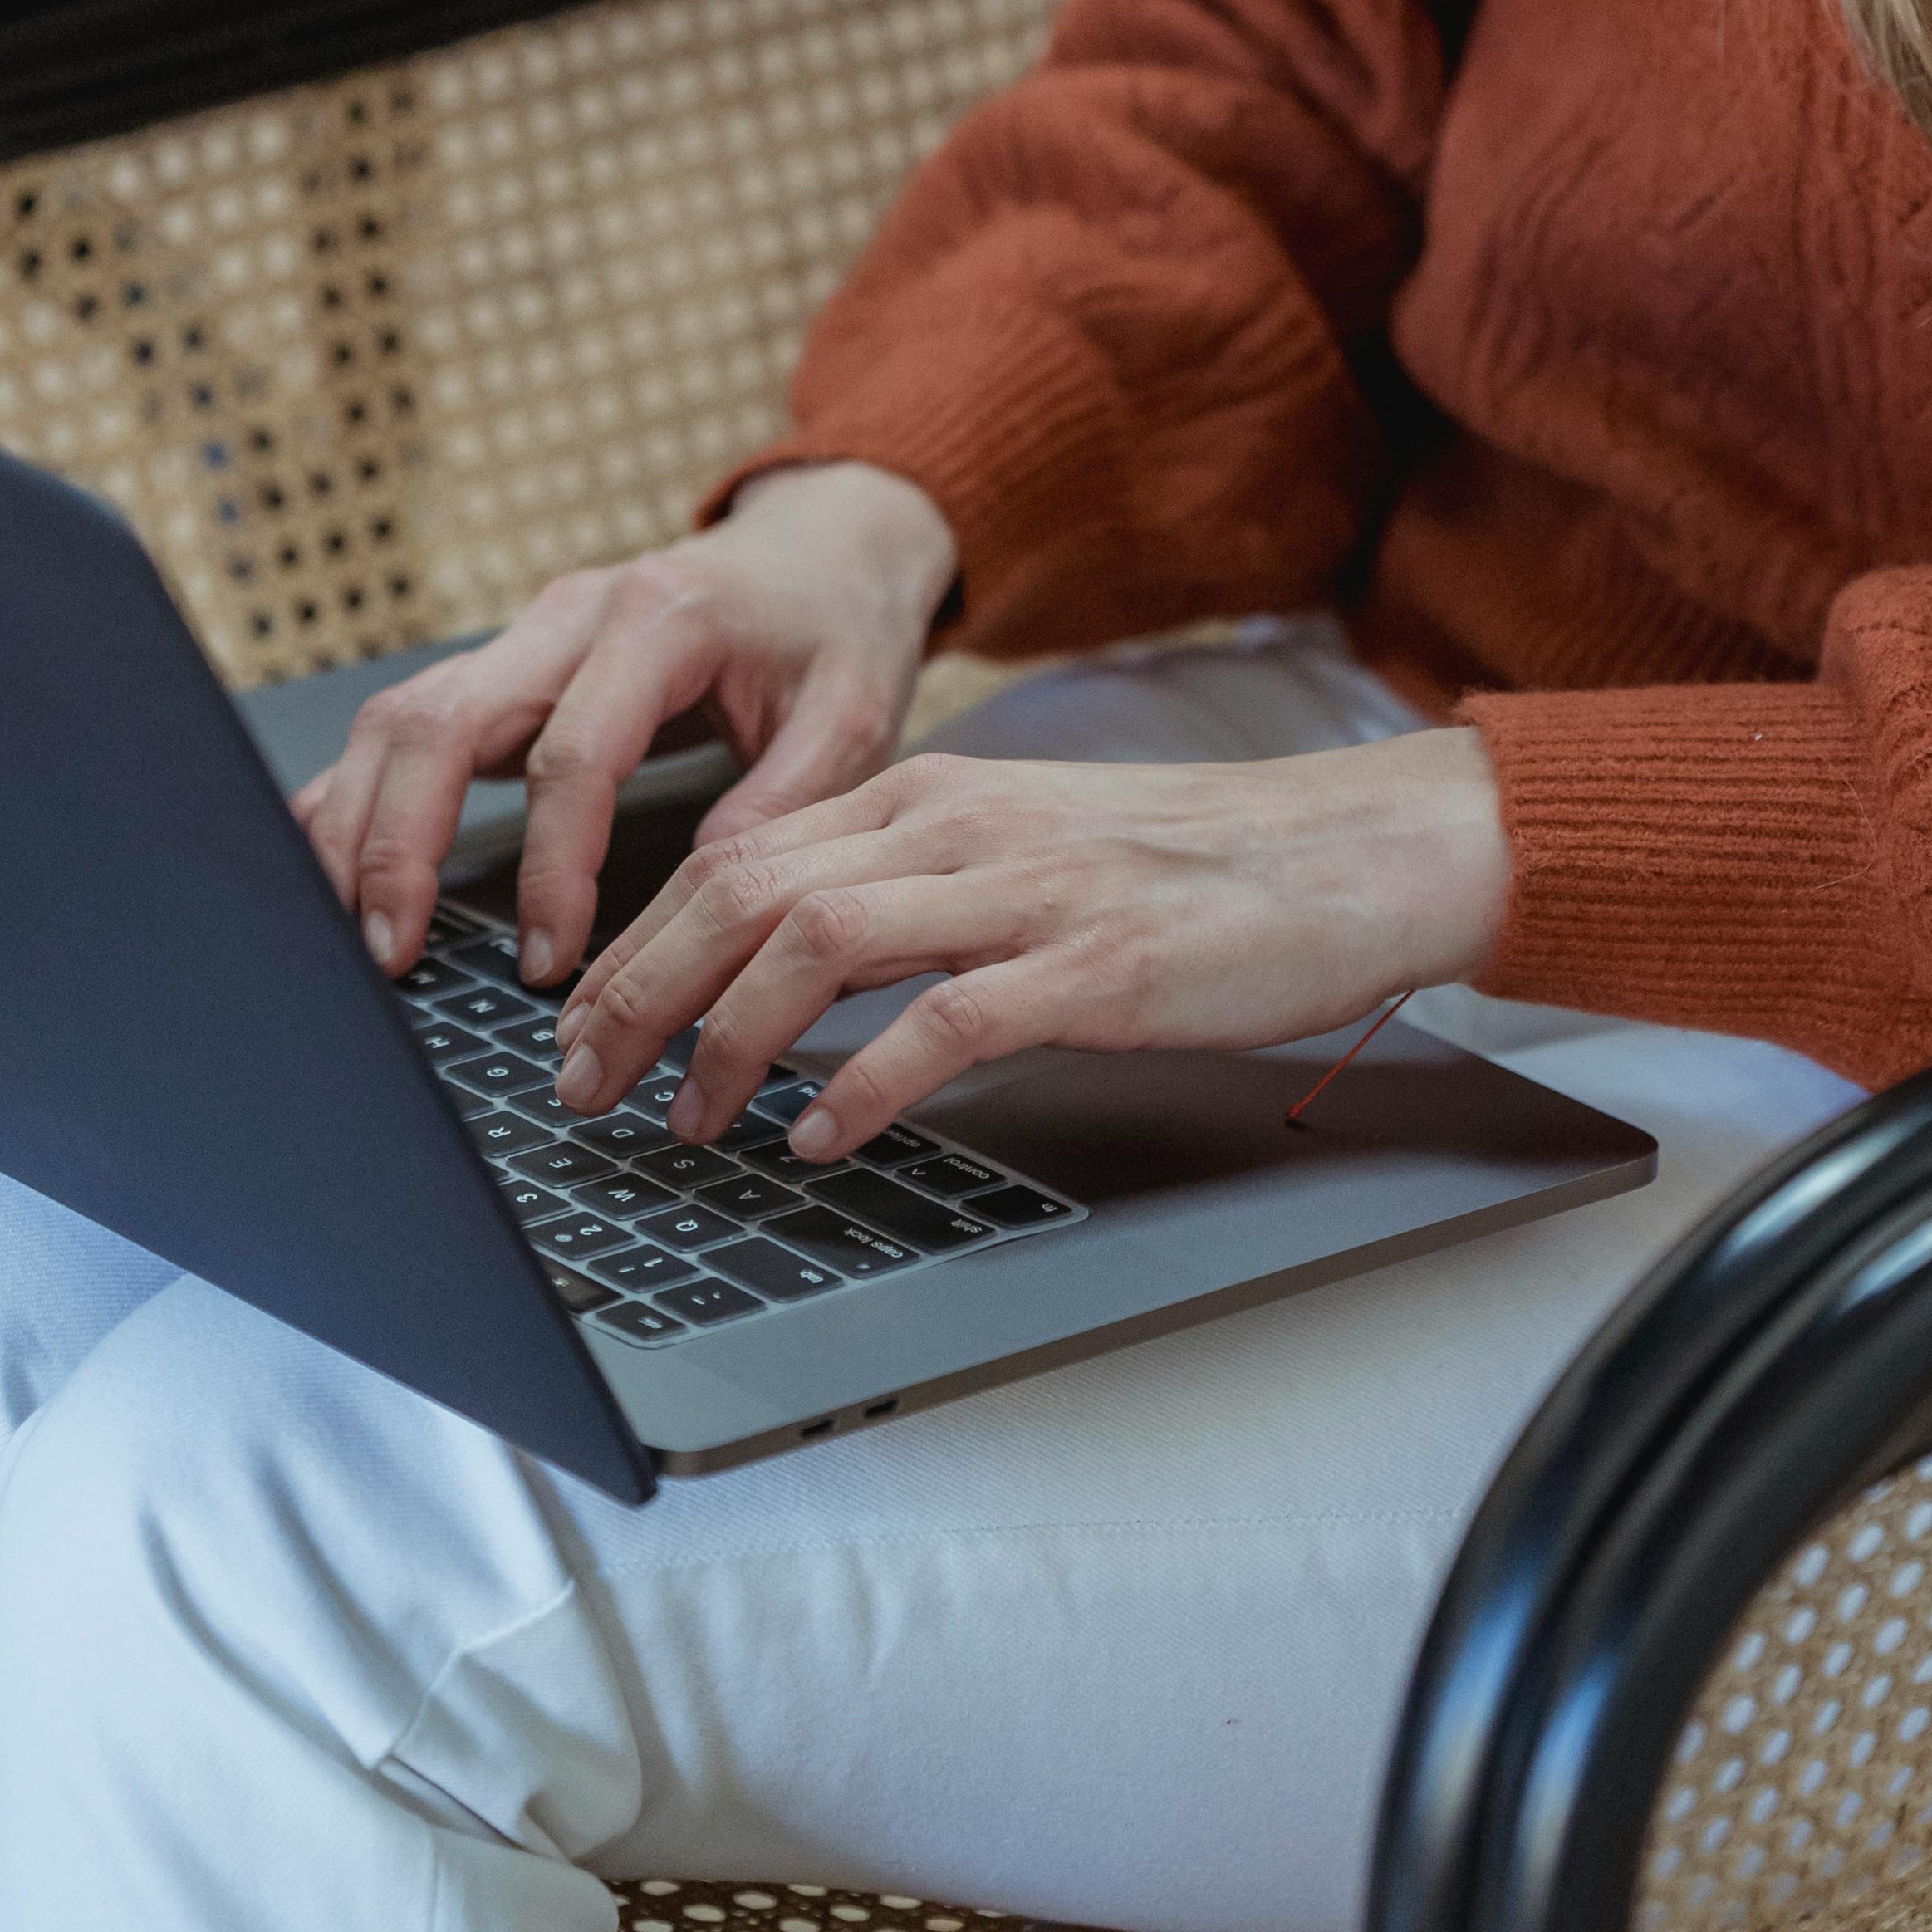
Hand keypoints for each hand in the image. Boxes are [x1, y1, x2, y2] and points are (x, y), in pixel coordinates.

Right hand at [291, 460, 957, 989]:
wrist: (823, 544)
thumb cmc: (837, 627)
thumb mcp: (857, 709)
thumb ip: (786, 796)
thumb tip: (704, 897)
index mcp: (660, 619)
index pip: (572, 752)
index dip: (549, 864)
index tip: (548, 962)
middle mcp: (572, 613)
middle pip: (444, 719)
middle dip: (399, 844)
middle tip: (392, 955)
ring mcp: (528, 633)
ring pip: (403, 716)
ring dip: (360, 824)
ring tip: (351, 933)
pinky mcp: (509, 664)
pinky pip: (409, 721)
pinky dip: (360, 791)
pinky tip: (329, 863)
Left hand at [546, 724, 1514, 1165]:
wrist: (1350, 853)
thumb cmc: (1191, 866)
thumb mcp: (1024, 848)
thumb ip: (912, 886)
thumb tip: (788, 965)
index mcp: (933, 793)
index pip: (740, 854)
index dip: (641, 940)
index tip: (583, 1023)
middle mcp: (959, 825)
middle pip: (746, 892)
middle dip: (640, 991)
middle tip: (581, 1084)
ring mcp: (1025, 891)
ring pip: (817, 942)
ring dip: (726, 1039)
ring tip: (684, 1120)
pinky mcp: (1093, 962)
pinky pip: (945, 1019)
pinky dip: (864, 1083)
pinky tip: (824, 1137)